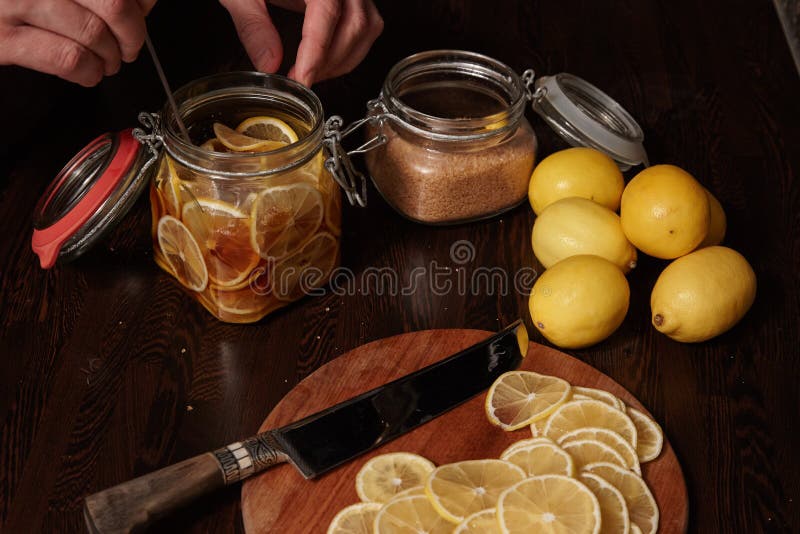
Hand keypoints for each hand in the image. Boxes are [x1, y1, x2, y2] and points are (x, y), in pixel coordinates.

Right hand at [0, 0, 155, 86]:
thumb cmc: (17, 1)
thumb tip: (143, 2)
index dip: (139, 4)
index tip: (139, 14)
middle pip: (114, 6)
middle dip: (132, 35)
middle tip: (128, 47)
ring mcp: (14, 2)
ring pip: (95, 34)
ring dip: (111, 59)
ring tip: (105, 62)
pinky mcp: (2, 38)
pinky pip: (68, 58)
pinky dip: (89, 72)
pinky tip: (88, 73)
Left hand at [220, 0, 382, 85]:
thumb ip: (253, 25)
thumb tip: (269, 63)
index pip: (327, 13)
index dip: (316, 52)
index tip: (301, 78)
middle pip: (354, 25)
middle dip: (327, 62)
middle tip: (299, 79)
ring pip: (366, 29)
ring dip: (341, 61)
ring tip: (310, 72)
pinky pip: (367, 28)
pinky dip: (349, 52)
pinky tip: (324, 62)